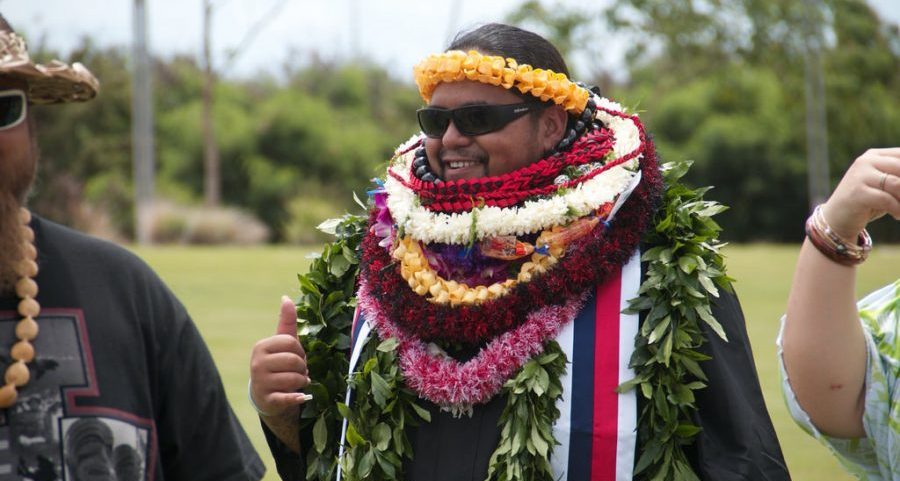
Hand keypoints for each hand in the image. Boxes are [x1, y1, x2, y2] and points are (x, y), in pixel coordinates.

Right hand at [249, 295, 310, 417]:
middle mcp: (257, 364)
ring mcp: (261, 383)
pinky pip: (288, 398)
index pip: (291, 343)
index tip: (296, 357)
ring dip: (302, 382)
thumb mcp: (281, 344)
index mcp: (261, 347)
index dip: (300, 351)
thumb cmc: (278, 365)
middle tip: (298, 372)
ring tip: (296, 382)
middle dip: (302, 367)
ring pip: (295, 378)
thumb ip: (286, 322)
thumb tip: (286, 297)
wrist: (266, 396)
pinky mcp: (268, 400)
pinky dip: (297, 397)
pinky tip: (300, 396)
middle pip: (295, 360)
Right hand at [823, 147, 899, 239]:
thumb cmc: (867, 202)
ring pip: (897, 184)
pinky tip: (898, 216)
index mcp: (874, 155)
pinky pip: (887, 199)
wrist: (836, 219)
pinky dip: (898, 209)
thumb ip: (899, 178)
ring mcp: (859, 176)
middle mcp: (866, 161)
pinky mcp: (857, 193)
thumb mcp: (885, 186)